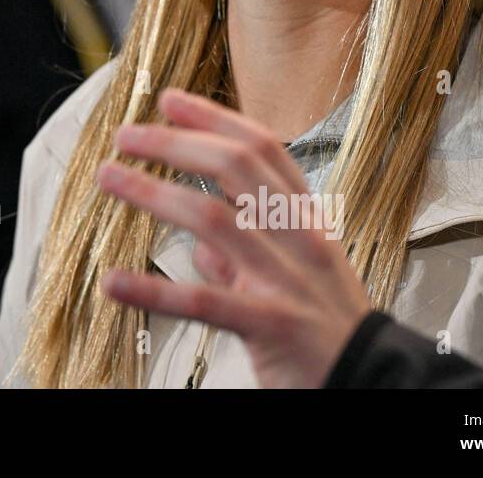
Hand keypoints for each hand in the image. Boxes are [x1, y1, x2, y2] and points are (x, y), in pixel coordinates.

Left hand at [96, 87, 370, 387]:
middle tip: (126, 135)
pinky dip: (154, 291)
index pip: (262, 149)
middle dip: (175, 143)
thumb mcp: (294, 277)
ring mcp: (288, 279)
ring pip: (215, 220)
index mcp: (306, 220)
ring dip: (153, 193)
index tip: (169, 100)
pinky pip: (206, 301)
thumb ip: (243, 257)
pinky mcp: (274, 325)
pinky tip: (114, 282)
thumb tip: (198, 245)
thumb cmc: (327, 329)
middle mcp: (301, 238)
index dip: (214, 118)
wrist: (372, 382)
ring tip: (110, 178)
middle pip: (235, 167)